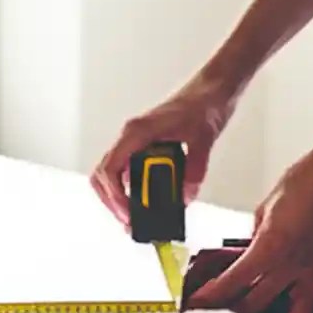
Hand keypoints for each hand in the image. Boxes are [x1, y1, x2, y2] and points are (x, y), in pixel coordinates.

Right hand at [91, 73, 239, 227]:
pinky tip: (143, 200)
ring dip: (117, 196)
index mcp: (138, 132)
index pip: (110, 168)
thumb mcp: (203, 140)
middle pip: (103, 175)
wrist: (210, 91)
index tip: (128, 213)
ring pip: (110, 174)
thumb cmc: (203, 105)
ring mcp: (133, 142)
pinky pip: (125, 171)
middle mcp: (130, 137)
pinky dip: (129, 188)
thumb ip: (193, 172)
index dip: (115, 195)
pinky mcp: (141, 146)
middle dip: (112, 201)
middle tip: (128, 220)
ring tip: (134, 216)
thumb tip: (184, 198)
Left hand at [184, 131, 312, 312]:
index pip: (231, 284)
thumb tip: (248, 251)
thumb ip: (255, 236)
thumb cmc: (307, 178)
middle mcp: (294, 265)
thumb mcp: (265, 207)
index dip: (210, 298)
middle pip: (256, 305)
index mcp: (269, 248)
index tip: (198, 303)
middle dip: (234, 312)